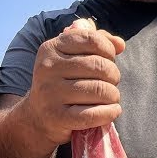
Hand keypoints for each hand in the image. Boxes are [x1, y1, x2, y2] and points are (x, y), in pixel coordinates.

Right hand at [20, 19, 126, 145]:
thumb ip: (96, 43)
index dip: (109, 50)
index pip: (92, 40)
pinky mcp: (57, 117)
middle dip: (114, 75)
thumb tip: (119, 44)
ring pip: (100, 90)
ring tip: (110, 98)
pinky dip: (110, 113)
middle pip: (99, 66)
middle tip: (110, 83)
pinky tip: (112, 111)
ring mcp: (50, 93)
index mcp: (51, 48)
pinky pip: (93, 114)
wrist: (37, 117)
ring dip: (113, 96)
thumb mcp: (72, 57)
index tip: (108, 61)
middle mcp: (47, 68)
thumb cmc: (62, 83)